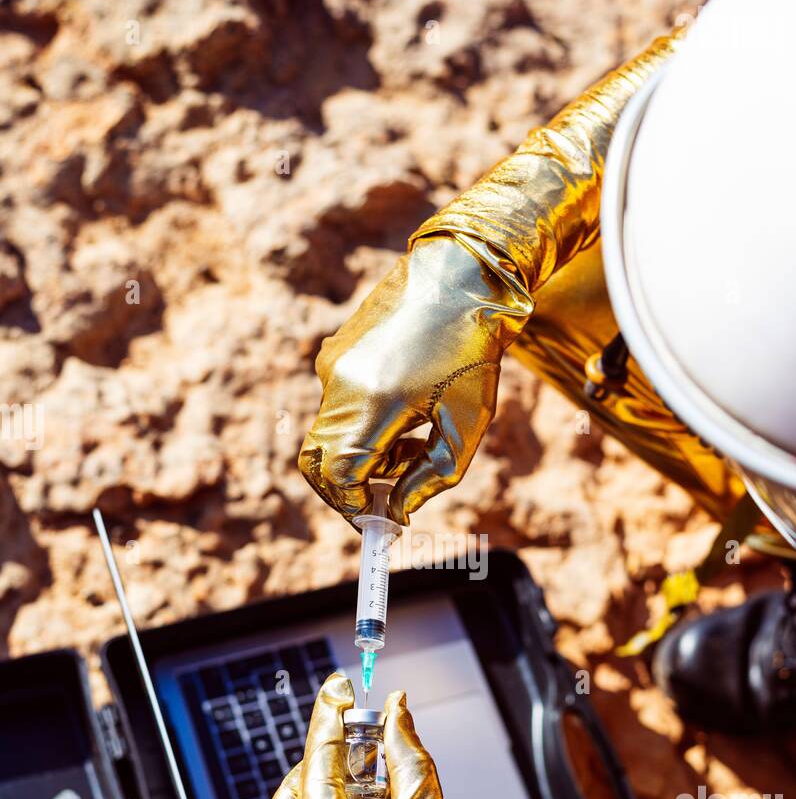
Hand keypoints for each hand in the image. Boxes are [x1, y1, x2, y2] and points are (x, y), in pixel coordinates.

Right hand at [297, 236, 531, 525]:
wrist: (461, 274)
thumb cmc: (473, 350)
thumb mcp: (466, 423)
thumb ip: (431, 478)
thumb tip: (398, 514)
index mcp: (375, 401)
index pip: (339, 474)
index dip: (354, 507)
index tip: (377, 524)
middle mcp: (340, 383)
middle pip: (318, 461)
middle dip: (346, 490)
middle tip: (383, 503)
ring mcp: (332, 364)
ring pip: (330, 434)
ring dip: (363, 456)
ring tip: (414, 443)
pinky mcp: (333, 351)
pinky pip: (337, 405)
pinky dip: (363, 424)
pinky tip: (406, 407)